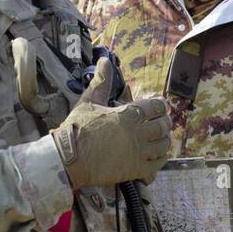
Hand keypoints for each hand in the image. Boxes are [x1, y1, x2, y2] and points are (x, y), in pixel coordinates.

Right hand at [52, 57, 170, 188]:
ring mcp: (138, 152)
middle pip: (163, 125)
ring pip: (163, 144)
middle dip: (164, 123)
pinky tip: (156, 156)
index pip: (157, 107)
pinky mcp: (136, 170)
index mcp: (128, 114)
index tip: (159, 107)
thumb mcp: (88, 102)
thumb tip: (104, 61)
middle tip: (161, 123)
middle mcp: (137, 132)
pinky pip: (158, 164)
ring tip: (160, 139)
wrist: (68, 158)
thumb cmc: (77, 128)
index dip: (160, 106)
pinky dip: (160, 159)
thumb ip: (101, 82)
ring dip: (164, 140)